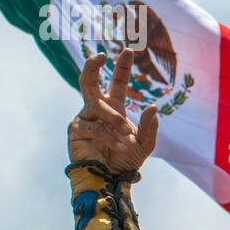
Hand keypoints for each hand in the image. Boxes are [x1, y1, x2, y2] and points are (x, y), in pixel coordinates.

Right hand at [67, 49, 158, 171]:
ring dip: (114, 119)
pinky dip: (108, 135)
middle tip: (100, 55)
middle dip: (93, 66)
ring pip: (97, 106)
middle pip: (88, 80)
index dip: (122, 67)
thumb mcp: (145, 143)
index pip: (117, 81)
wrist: (112, 179)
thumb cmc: (126, 160)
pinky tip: (118, 144)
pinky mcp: (76, 130)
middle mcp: (97, 109)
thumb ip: (150, 126)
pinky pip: (92, 126)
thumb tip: (153, 107)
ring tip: (127, 134)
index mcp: (115, 107)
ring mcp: (84, 118)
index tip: (129, 50)